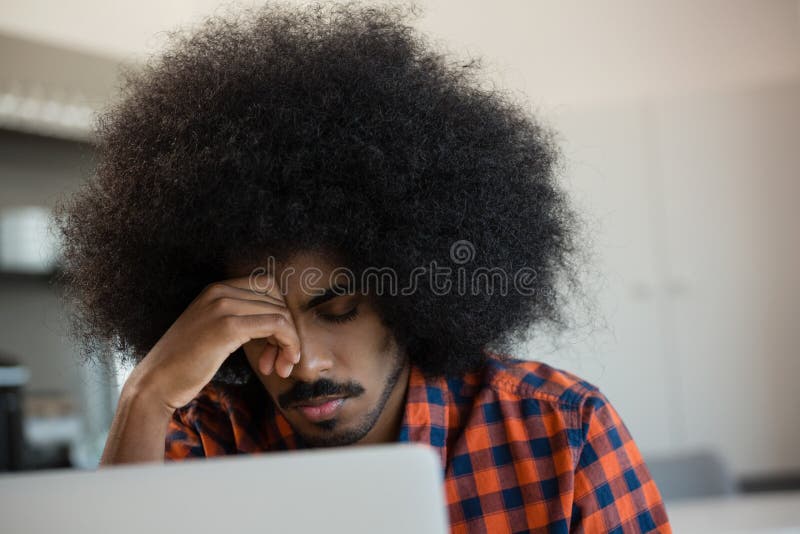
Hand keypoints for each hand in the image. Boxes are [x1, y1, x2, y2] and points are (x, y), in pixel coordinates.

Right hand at [125, 274, 300, 411]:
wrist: (156, 383)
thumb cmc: (185, 364)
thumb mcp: (214, 331)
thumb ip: (239, 320)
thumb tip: (279, 324)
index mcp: (217, 289)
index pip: (268, 287)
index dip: (280, 314)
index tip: (276, 345)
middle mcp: (220, 291)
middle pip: (277, 300)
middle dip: (288, 331)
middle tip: (282, 361)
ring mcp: (223, 306)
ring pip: (281, 312)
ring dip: (290, 342)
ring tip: (280, 367)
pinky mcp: (227, 327)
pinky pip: (277, 325)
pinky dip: (289, 343)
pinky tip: (279, 365)